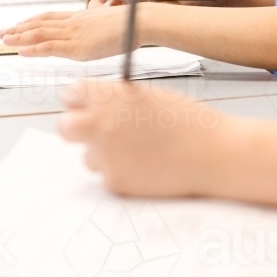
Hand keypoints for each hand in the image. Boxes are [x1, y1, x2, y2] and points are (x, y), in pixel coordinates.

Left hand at [0, 6, 132, 59]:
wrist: (141, 20)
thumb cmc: (132, 23)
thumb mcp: (111, 24)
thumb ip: (98, 29)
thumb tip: (96, 36)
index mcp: (82, 18)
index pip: (51, 18)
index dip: (33, 21)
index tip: (19, 24)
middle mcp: (75, 23)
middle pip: (41, 23)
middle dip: (19, 28)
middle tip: (2, 32)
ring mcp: (76, 34)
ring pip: (41, 33)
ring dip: (20, 37)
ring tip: (4, 40)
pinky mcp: (79, 46)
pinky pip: (51, 46)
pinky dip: (34, 48)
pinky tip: (22, 50)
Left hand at [58, 80, 228, 196]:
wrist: (212, 153)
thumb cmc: (187, 119)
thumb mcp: (149, 96)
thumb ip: (117, 99)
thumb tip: (93, 105)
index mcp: (110, 97)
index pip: (73, 94)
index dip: (80, 99)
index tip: (85, 104)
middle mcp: (101, 125)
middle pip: (65, 127)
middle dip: (76, 127)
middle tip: (96, 130)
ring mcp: (106, 156)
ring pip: (88, 155)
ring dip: (104, 152)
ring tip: (139, 149)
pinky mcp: (115, 182)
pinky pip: (108, 175)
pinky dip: (122, 171)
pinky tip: (148, 164)